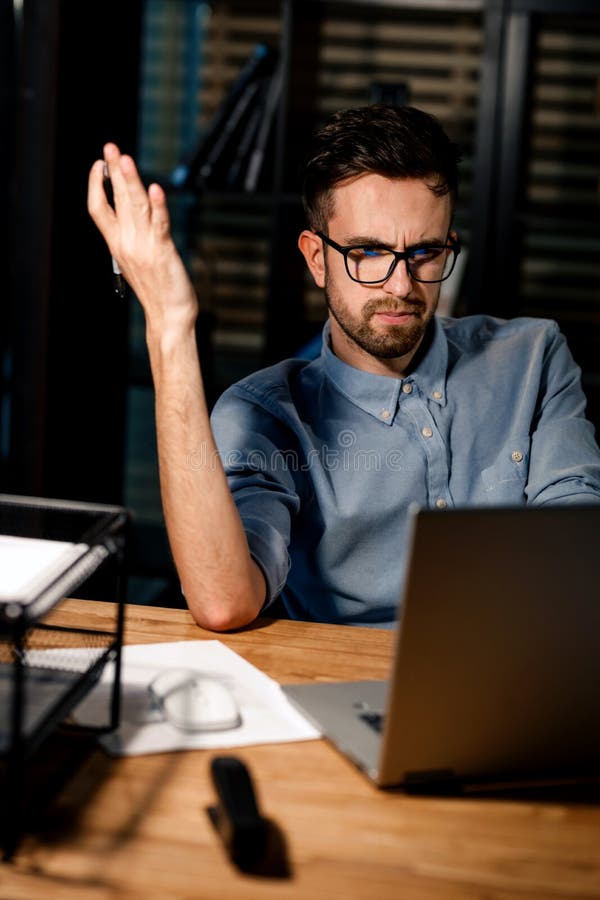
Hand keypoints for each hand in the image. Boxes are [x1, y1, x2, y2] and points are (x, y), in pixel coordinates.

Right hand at [87, 143, 197, 336]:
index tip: (100, 165)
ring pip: (135, 206)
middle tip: (110, 147)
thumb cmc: (156, 288)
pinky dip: (158, 206)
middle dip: (113, 171)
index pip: (98, 208)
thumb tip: (133, 213)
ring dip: (131, 181)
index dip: (96, 185)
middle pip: (116, 200)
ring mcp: (144, 246)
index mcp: (116, 244)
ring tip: (125, 159)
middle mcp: (126, 243)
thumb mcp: (137, 258)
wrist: (168, 315)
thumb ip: (133, 236)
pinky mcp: (163, 251)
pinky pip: (160, 224)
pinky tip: (156, 189)